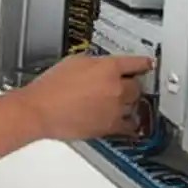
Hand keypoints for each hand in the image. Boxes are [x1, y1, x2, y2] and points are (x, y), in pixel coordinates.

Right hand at [14, 54, 152, 140]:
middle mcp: (117, 88)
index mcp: (108, 68)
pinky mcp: (111, 126)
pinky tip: (127, 121)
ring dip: (128, 103)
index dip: (143, 63)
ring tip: (118, 102)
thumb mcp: (73, 61)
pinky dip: (129, 122)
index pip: (136, 63)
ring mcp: (116, 108)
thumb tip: (102, 65)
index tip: (146, 64)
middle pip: (137, 86)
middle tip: (123, 84)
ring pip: (134, 105)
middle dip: (131, 84)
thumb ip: (94, 62)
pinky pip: (130, 125)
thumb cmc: (50, 87)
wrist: (40, 110)